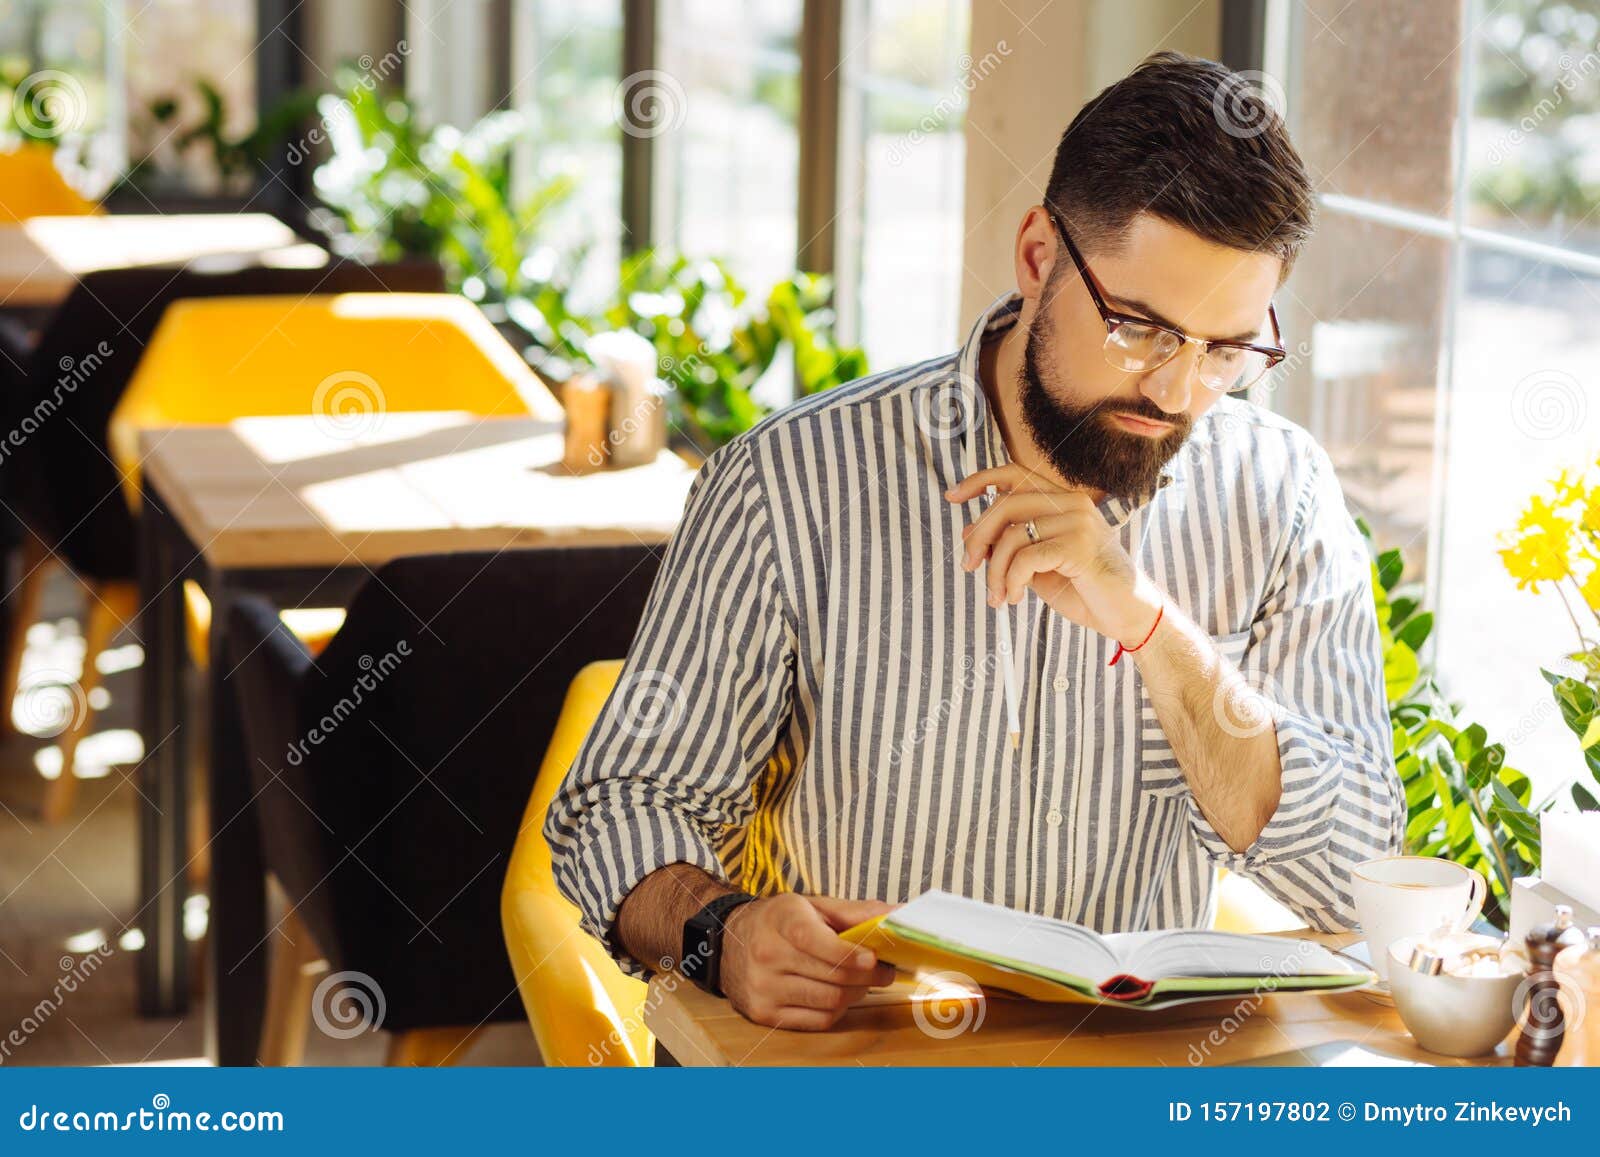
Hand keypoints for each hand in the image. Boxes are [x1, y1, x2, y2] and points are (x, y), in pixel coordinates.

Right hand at [718, 893, 897, 1029]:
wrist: (730, 943)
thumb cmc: (780, 922)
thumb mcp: (813, 906)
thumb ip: (857, 912)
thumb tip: (898, 916)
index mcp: (781, 921)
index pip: (820, 943)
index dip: (852, 954)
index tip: (875, 958)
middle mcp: (767, 955)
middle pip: (832, 976)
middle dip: (867, 976)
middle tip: (883, 971)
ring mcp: (763, 988)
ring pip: (829, 1001)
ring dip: (856, 994)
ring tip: (862, 981)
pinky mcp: (763, 1014)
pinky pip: (817, 1021)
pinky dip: (837, 1010)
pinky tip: (839, 994)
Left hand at [945, 463, 1162, 645]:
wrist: (1127, 615)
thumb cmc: (1085, 589)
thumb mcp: (1038, 565)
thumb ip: (1010, 546)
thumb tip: (969, 532)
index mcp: (1064, 500)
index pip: (1015, 474)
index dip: (980, 481)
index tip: (952, 497)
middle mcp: (1072, 503)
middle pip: (1005, 504)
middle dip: (978, 537)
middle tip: (968, 566)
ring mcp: (1078, 522)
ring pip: (1011, 536)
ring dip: (994, 571)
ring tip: (998, 596)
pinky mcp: (1078, 547)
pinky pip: (1024, 559)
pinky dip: (1011, 581)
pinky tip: (1015, 598)